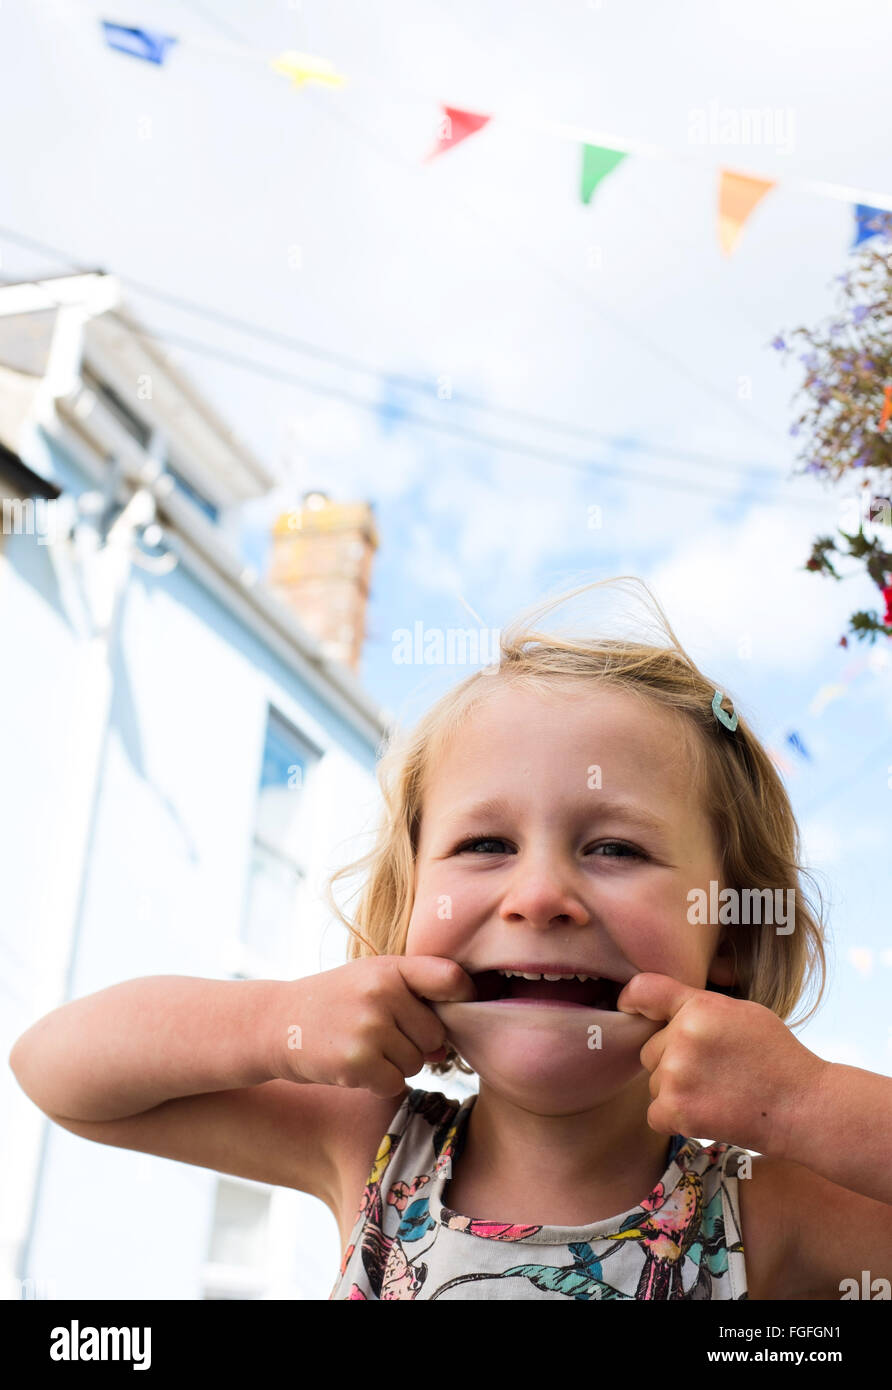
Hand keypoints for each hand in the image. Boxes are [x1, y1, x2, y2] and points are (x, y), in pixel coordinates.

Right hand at [269, 955, 475, 1097]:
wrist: (276, 1023)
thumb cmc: (335, 1002)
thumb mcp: (371, 980)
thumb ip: (415, 1000)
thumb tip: (446, 1047)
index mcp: (390, 968)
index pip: (450, 978)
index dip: (464, 996)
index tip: (460, 1007)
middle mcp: (382, 994)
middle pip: (435, 1035)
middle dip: (416, 1044)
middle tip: (381, 1036)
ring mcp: (368, 1028)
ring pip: (415, 1063)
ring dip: (395, 1065)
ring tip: (362, 1047)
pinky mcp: (356, 1063)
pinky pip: (394, 1084)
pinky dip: (379, 1083)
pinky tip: (354, 1066)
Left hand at [616, 972, 828, 1158]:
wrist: (802, 1106)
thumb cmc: (776, 1058)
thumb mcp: (741, 1013)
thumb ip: (699, 1007)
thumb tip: (657, 1008)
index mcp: (699, 1007)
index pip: (643, 990)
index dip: (631, 1000)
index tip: (629, 1009)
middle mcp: (682, 1036)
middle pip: (650, 1049)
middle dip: (672, 1060)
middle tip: (713, 1072)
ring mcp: (677, 1074)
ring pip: (655, 1083)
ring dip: (676, 1091)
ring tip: (718, 1093)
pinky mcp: (676, 1110)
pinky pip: (655, 1113)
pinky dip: (675, 1118)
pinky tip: (706, 1113)